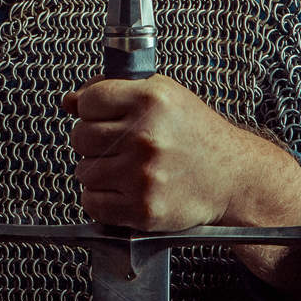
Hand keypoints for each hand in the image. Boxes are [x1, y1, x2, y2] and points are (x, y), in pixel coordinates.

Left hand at [60, 73, 300, 234]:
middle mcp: (146, 136)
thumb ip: (113, 91)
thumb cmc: (196, 135)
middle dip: (93, 142)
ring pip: (83, 171)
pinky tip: (123, 189)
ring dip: (97, 171)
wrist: (231, 177)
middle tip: (118, 146)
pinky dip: (101, 199)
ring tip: (125, 168)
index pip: (87, 101)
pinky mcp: (143, 208)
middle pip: (79, 137)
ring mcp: (143, 175)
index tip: (106, 117)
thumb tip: (69, 102)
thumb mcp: (162, 96)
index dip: (92, 110)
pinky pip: (92, 203)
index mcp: (151, 100)